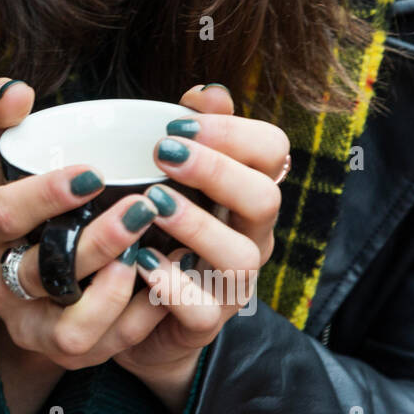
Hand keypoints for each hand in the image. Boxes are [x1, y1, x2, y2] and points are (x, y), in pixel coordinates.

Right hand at [0, 78, 159, 378]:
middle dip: (94, 242)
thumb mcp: (5, 161)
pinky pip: (103, 348)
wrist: (25, 279)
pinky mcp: (63, 352)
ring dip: (115, 293)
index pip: (0, 215)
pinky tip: (166, 280)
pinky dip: (138, 319)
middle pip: (39, 271)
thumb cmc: (22, 205)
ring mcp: (27, 326)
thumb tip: (15, 88)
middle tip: (142, 208)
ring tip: (152, 254)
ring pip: (70, 326)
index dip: (43, 196)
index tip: (91, 172)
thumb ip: (4, 118)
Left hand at [110, 83, 287, 413]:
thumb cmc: (158, 231)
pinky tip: (139, 259)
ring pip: (239, 256)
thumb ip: (192, 134)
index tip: (180, 122)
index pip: (274, 152)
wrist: (141, 314)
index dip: (234, 132)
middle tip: (163, 152)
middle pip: (266, 198)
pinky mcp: (204, 323)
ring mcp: (233, 283)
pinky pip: (200, 309)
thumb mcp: (171, 179)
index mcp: (246, 193)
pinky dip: (171, 282)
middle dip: (216, 170)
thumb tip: (208, 90)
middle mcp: (251, 236)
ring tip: (153, 204)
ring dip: (195, 225)